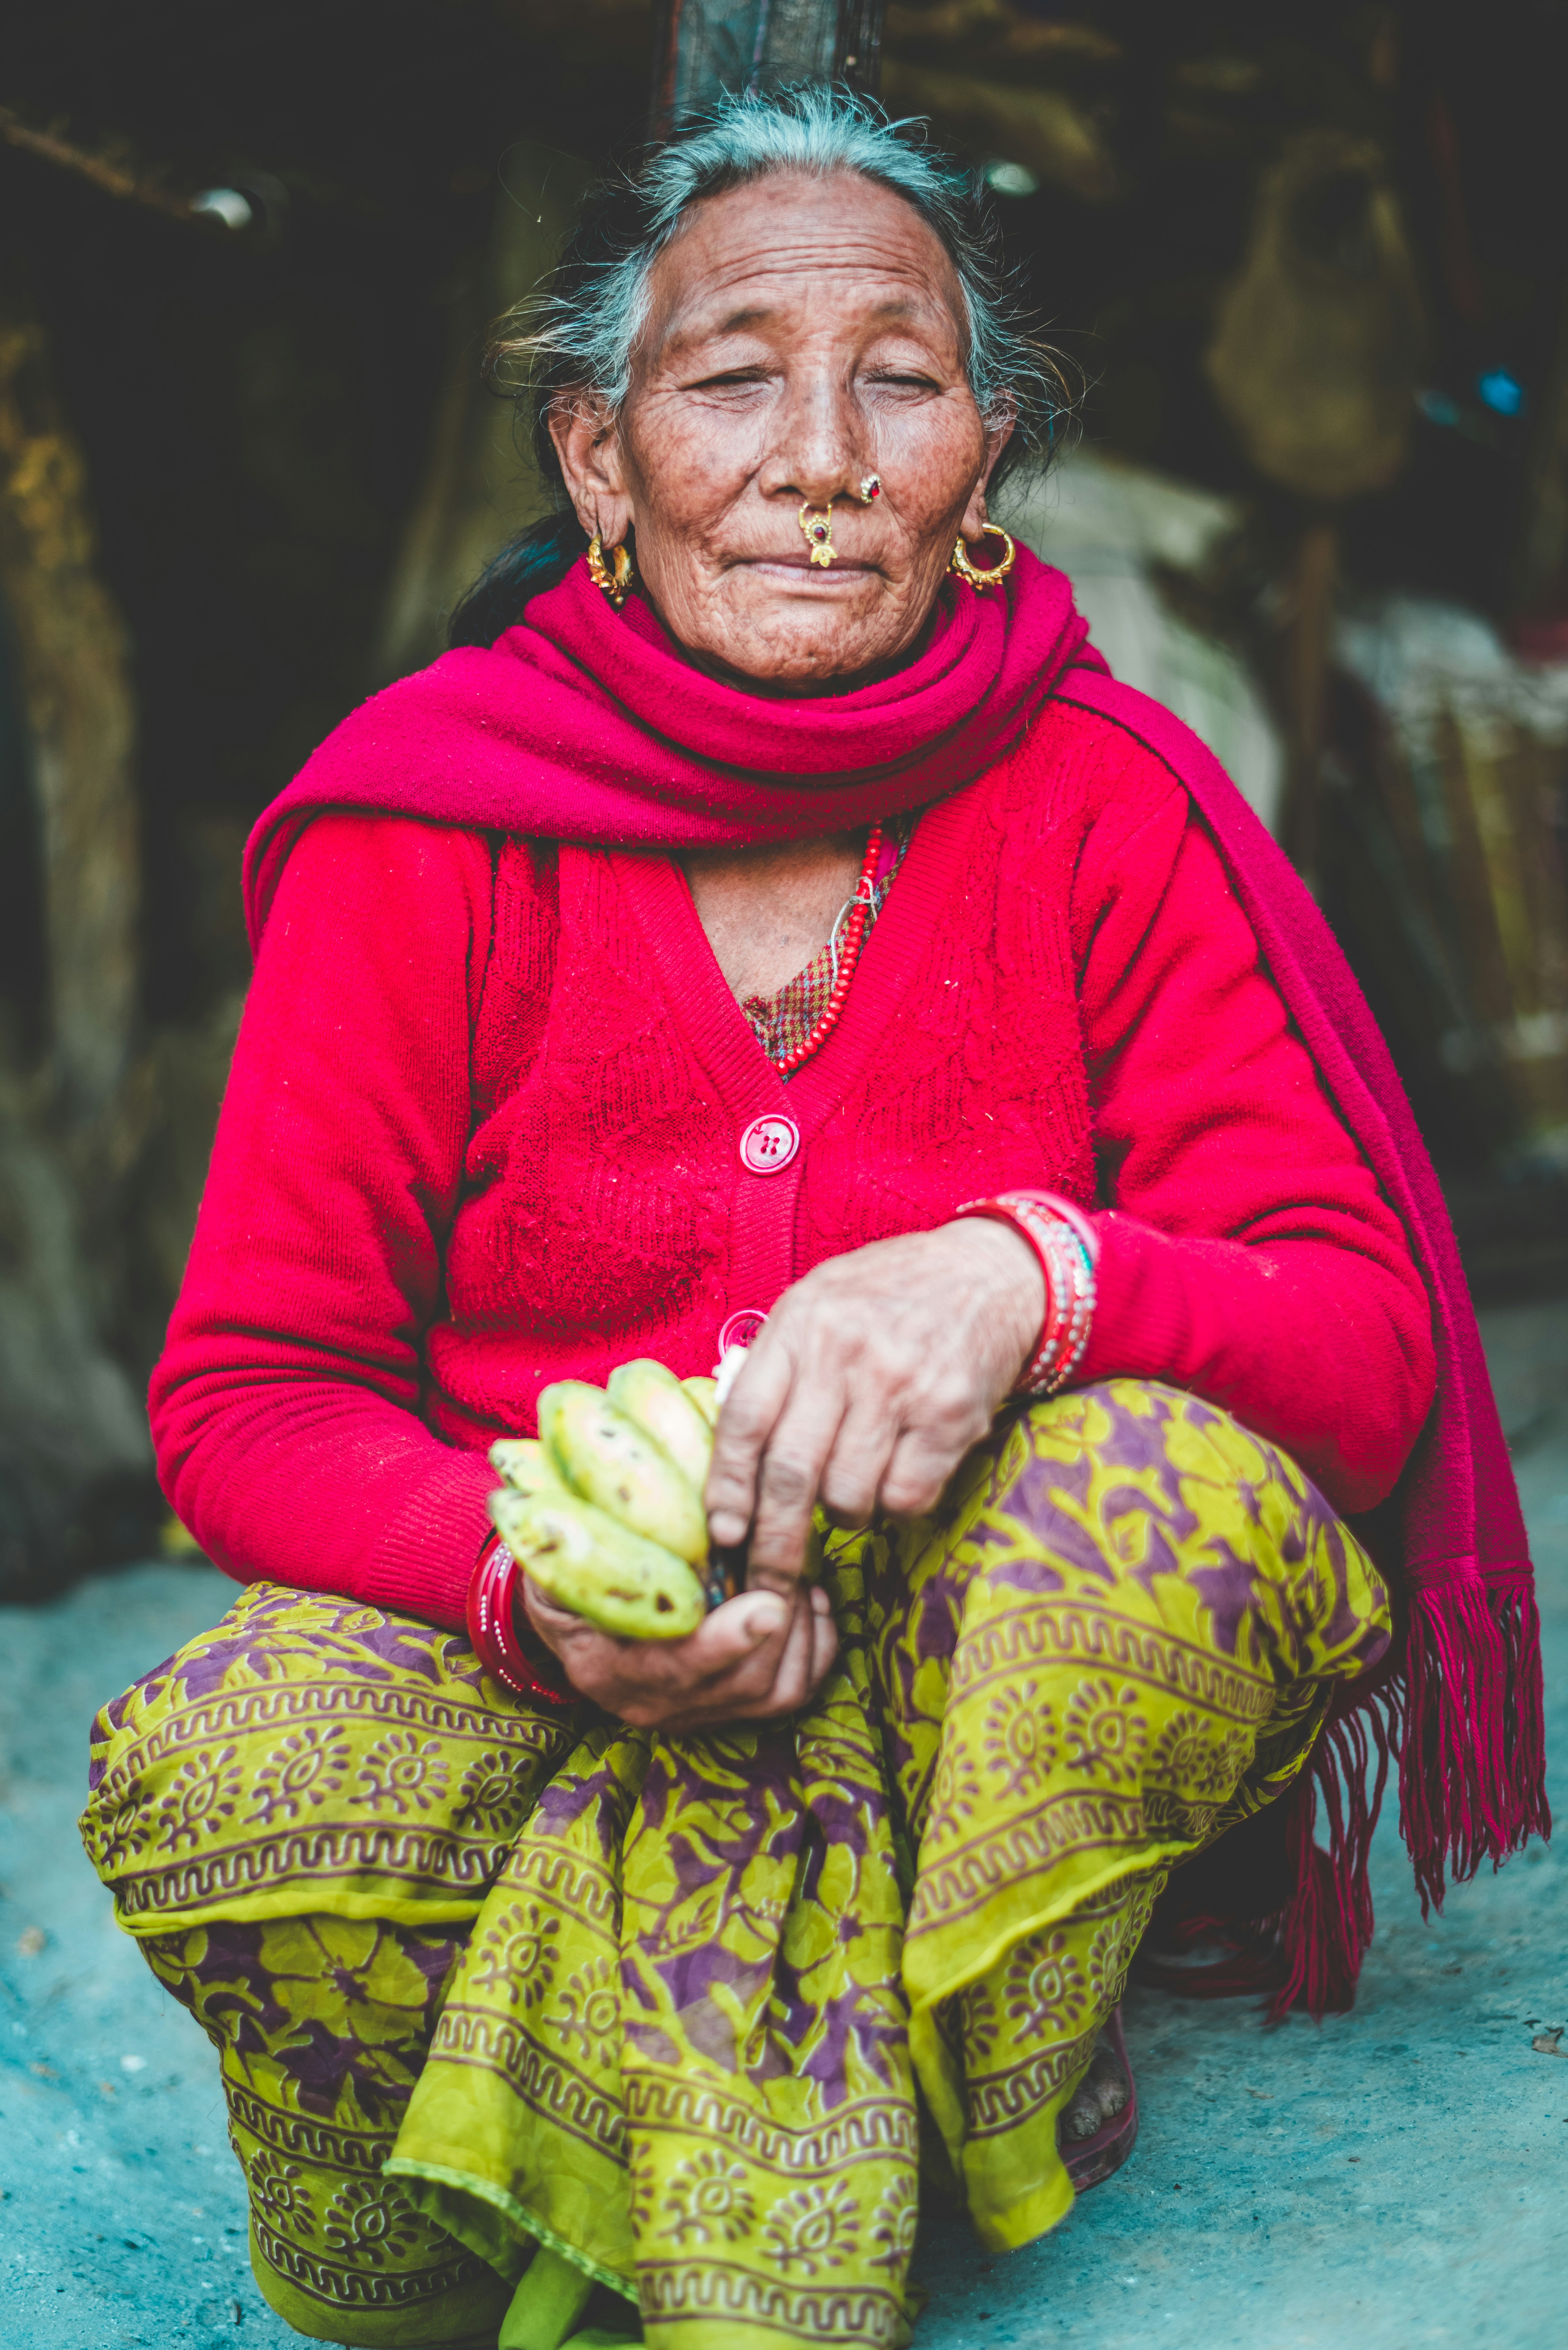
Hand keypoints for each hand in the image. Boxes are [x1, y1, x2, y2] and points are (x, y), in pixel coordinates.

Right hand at [522, 1575, 836, 1733]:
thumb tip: (582, 1510)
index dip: (726, 1640)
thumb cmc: (568, 1573)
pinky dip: (814, 1648)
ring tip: (802, 1581)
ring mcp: (693, 1711)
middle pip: (741, 1682)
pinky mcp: (728, 1710)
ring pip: (775, 1692)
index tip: (768, 1604)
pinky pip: (792, 1693)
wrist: (574, 1616)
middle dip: (784, 1626)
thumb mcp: (555, 1561)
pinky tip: (810, 1602)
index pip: (675, 1666)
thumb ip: (570, 1548)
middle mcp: (651, 1702)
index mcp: (606, 1665)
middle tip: (796, 1569)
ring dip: (803, 1634)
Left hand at [705, 1218, 1043, 1588]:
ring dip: (844, 1514)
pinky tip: (900, 1474)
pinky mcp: (950, 1414)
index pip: (744, 1421)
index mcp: (801, 1324)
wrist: (989, 1272)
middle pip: (790, 1472)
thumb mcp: (820, 1305)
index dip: (726, 1487)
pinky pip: (906, 1496)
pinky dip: (896, 1505)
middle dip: (773, 1543)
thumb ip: (778, 1367)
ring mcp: (900, 1385)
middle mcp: (845, 1353)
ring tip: (853, 1488)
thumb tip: (734, 1456)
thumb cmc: (890, 1297)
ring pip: (847, 1494)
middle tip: (767, 1581)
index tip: (722, 1533)